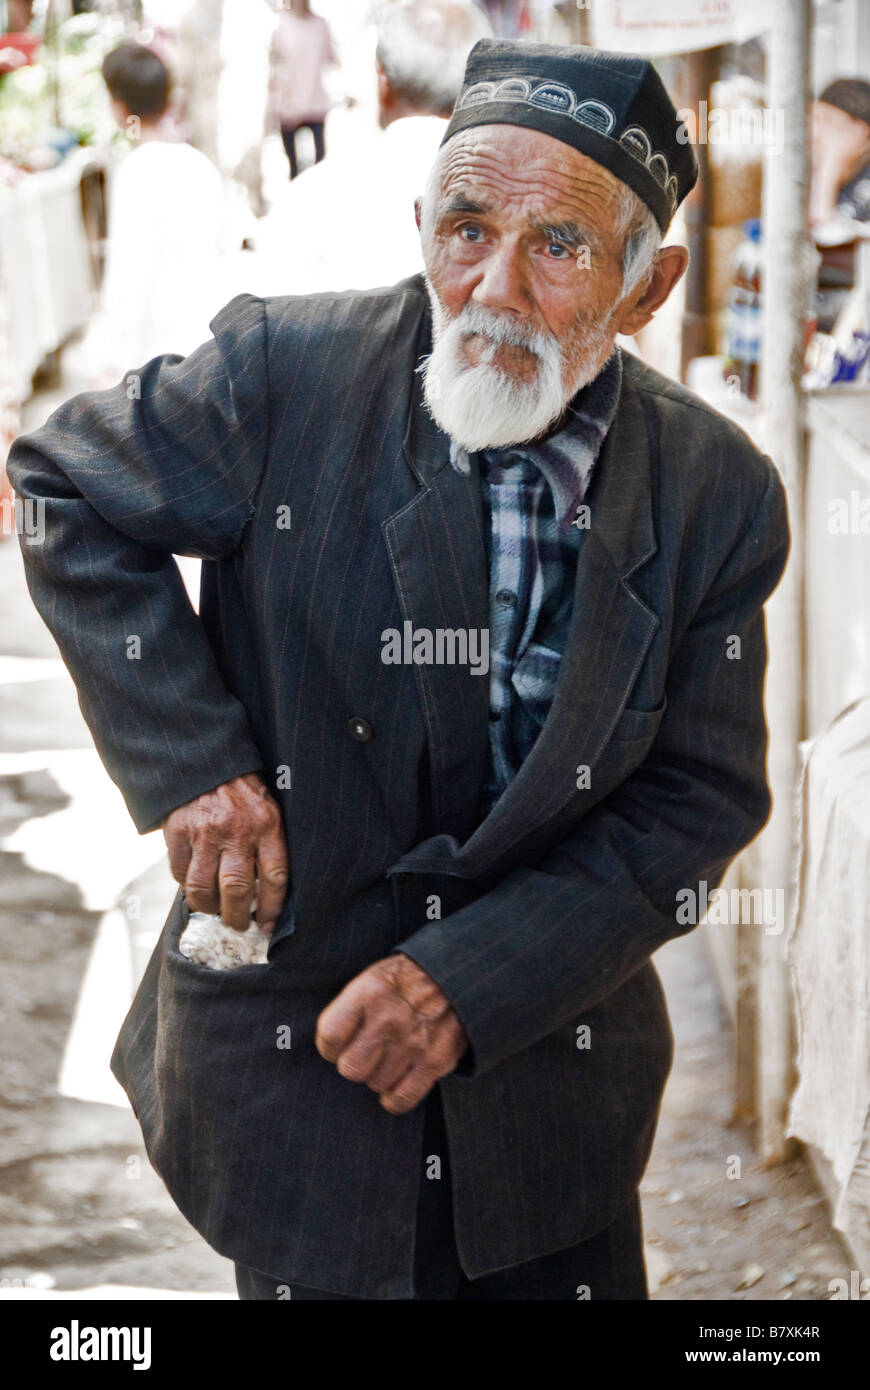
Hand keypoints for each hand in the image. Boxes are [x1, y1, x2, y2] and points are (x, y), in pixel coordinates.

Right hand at [162, 772, 288, 932]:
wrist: (209, 760)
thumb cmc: (244, 793)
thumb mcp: (269, 811)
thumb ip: (268, 845)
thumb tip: (265, 895)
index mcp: (268, 825)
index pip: (275, 878)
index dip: (271, 908)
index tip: (266, 926)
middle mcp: (237, 830)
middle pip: (236, 889)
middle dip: (236, 917)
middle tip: (236, 925)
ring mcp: (205, 831)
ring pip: (202, 888)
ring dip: (207, 906)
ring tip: (213, 908)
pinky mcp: (178, 830)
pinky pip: (178, 872)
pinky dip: (184, 884)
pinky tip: (193, 882)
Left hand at [315, 954, 467, 1113]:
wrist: (458, 975)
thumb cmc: (408, 980)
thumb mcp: (375, 977)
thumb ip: (352, 1008)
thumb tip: (333, 1046)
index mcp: (369, 991)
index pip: (330, 1035)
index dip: (331, 1046)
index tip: (339, 1045)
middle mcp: (389, 1017)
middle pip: (350, 1068)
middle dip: (355, 1064)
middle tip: (366, 1053)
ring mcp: (413, 1041)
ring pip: (375, 1084)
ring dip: (379, 1076)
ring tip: (390, 1057)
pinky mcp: (435, 1060)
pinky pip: (401, 1098)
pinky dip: (395, 1097)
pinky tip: (397, 1082)